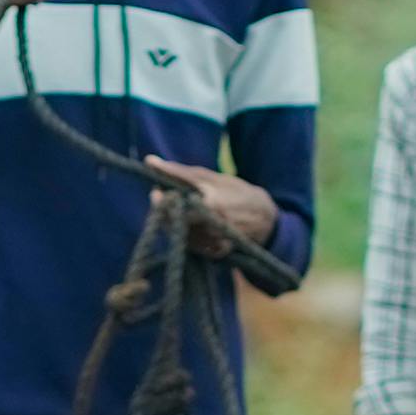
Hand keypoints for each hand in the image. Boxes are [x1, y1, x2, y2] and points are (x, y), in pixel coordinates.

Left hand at [147, 158, 277, 254]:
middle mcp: (213, 224)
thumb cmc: (237, 192)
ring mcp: (214, 241)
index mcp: (212, 201)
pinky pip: (190, 245)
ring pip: (179, 233)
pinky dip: (186, 233)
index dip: (161, 197)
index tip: (155, 190)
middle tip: (163, 198)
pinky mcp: (215, 253)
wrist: (266, 220)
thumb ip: (180, 172)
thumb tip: (149, 161)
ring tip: (182, 209)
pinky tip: (192, 224)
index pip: (175, 200)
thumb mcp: (213, 177)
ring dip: (173, 221)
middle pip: (174, 220)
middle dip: (166, 209)